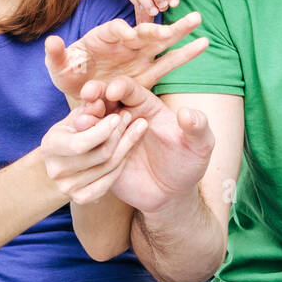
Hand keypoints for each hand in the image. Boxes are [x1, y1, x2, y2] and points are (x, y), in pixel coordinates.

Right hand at [41, 99, 147, 203]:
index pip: (81, 143)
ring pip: (109, 166)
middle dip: (119, 134)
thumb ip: (88, 108)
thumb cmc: (73, 132)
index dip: (103, 130)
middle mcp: (55, 170)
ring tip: (135, 128)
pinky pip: (109, 182)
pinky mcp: (81, 198)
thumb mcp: (76, 116)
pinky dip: (120, 165)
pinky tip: (126, 151)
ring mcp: (67, 187)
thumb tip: (98, 102)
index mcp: (50, 146)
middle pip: (101, 154)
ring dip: (126, 146)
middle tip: (130, 118)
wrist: (63, 165)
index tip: (117, 117)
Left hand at [45, 13, 207, 106]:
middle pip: (143, 31)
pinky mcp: (149, 73)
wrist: (83, 96)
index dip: (121, 30)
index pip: (114, 30)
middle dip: (156, 28)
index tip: (127, 33)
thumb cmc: (70, 77)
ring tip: (197, 19)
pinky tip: (203, 43)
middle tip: (170, 27)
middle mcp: (125, 42)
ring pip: (161, 42)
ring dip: (178, 31)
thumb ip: (57, 56)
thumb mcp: (59, 69)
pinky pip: (169, 63)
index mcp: (103, 37)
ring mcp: (139, 56)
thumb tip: (51, 41)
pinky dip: (185, 53)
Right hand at [79, 76, 214, 213]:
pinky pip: (88, 150)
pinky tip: (82, 150)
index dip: (119, 87)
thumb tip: (188, 114)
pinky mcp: (100, 158)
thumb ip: (198, 127)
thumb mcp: (200, 145)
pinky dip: (84, 146)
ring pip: (92, 122)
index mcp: (145, 105)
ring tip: (82, 123)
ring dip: (86, 120)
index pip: (128, 88)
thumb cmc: (188, 163)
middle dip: (94, 96)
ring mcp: (110, 137)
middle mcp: (124, 116)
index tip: (112, 91)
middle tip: (88, 99)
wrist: (173, 194)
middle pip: (104, 99)